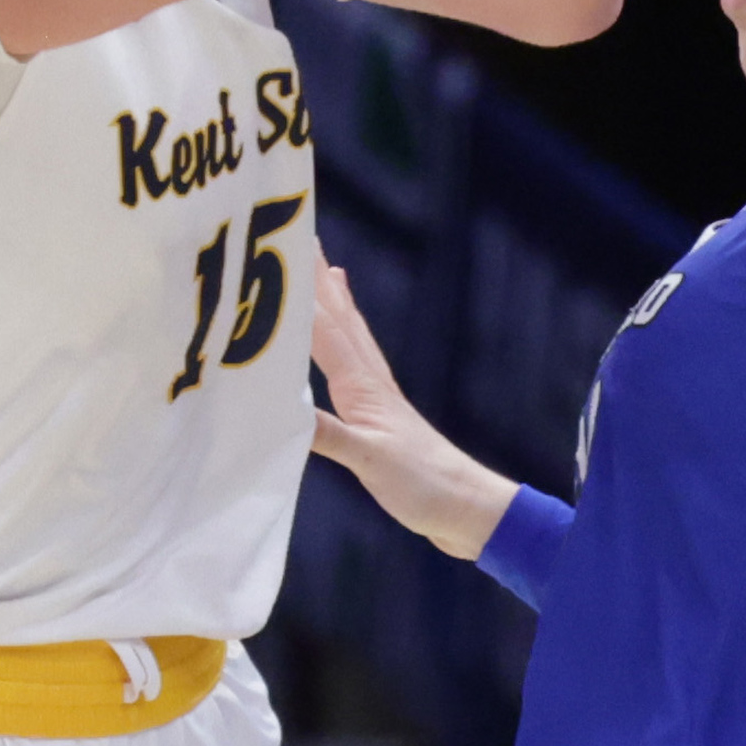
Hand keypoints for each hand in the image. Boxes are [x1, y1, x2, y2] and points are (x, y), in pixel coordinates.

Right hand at [309, 261, 517, 559]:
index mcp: (362, 387)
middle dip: (319, 280)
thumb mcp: (370, 461)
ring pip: (350, 337)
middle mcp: (369, 382)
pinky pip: (353, 365)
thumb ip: (327, 435)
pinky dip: (344, 343)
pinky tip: (342, 347)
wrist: (465, 507)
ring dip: (334, 303)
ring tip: (327, 270)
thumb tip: (279, 410)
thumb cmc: (424, 484)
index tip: (285, 249)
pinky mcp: (380, 417)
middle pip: (340, 319)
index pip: (324, 329)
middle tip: (304, 238)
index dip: (302, 291)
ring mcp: (377, 397)